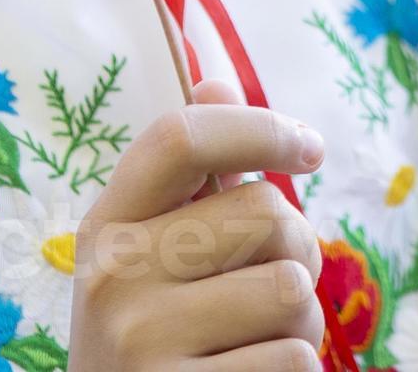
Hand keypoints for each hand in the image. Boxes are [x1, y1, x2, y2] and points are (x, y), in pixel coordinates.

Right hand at [70, 75, 328, 370]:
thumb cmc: (155, 336)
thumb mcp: (149, 255)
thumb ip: (189, 175)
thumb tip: (215, 74)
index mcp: (106, 226)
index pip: (181, 136)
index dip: (260, 125)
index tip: (310, 148)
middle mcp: (112, 277)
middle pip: (267, 211)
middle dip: (295, 248)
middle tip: (268, 284)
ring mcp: (143, 344)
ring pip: (293, 291)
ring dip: (300, 319)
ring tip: (256, 339)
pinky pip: (296, 361)